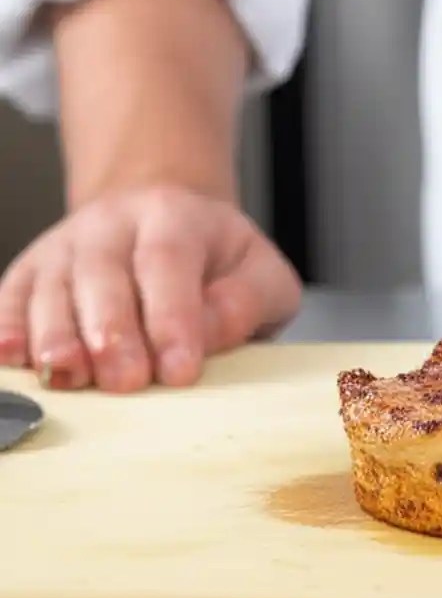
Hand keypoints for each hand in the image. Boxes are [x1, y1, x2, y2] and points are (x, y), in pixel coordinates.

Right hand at [0, 186, 301, 392]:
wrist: (165, 220)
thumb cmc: (219, 262)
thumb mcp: (261, 273)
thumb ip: (247, 300)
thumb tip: (210, 333)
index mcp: (175, 216)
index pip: (168, 261)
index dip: (171, 317)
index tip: (178, 370)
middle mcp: (113, 223)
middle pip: (103, 273)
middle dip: (112, 332)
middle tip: (123, 381)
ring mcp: (66, 245)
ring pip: (53, 287)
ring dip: (56, 336)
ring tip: (67, 376)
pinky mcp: (33, 271)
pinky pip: (12, 296)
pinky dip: (7, 327)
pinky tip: (10, 358)